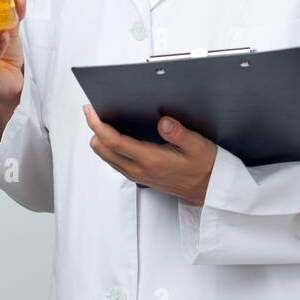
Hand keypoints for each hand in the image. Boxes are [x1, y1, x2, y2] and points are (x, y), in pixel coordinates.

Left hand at [84, 104, 217, 205]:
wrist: (209, 188)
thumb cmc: (204, 166)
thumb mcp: (197, 145)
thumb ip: (179, 133)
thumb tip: (163, 121)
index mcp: (151, 159)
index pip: (113, 142)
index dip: (98, 125)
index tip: (91, 110)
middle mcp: (139, 169)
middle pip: (102, 150)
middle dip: (94, 129)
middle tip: (95, 111)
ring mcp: (137, 175)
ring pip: (106, 157)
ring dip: (100, 138)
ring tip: (103, 120)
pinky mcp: (139, 177)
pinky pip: (114, 161)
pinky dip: (108, 147)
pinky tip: (115, 136)